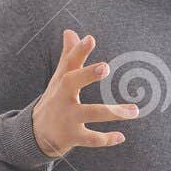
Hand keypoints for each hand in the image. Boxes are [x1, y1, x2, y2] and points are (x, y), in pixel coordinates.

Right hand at [30, 29, 139, 158]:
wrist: (34, 135)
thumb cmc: (55, 101)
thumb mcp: (59, 79)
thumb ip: (69, 57)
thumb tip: (70, 31)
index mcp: (62, 82)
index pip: (69, 62)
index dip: (79, 50)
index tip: (90, 38)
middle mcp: (62, 97)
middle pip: (70, 82)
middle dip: (87, 74)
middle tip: (105, 66)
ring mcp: (66, 118)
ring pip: (90, 113)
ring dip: (113, 112)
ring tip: (135, 110)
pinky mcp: (71, 137)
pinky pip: (91, 139)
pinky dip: (106, 139)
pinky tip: (121, 137)